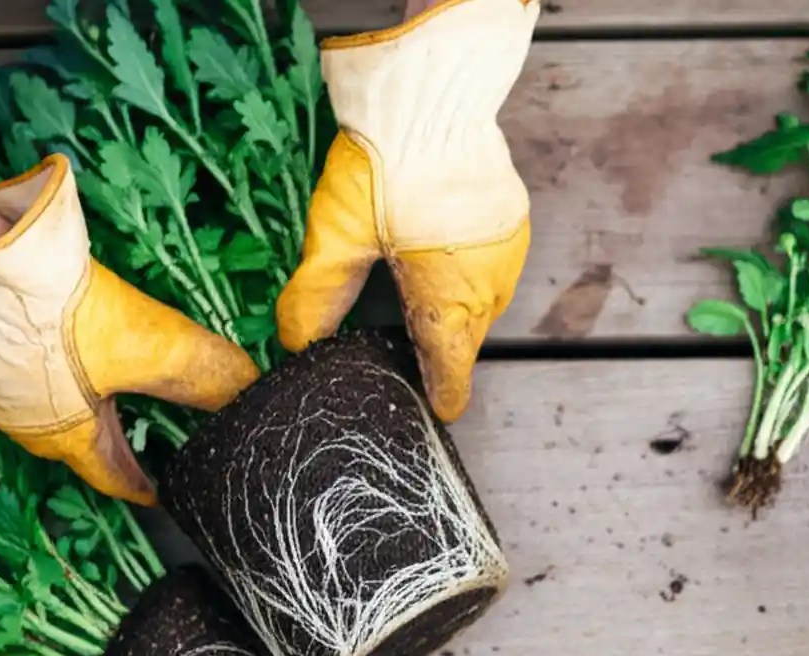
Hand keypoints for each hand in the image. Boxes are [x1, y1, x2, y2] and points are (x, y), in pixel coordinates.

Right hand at [0, 155, 258, 504]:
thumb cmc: (72, 317)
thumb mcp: (157, 348)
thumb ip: (206, 373)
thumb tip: (251, 390)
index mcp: (68, 438)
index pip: (111, 476)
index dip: (140, 483)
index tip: (159, 492)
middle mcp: (23, 426)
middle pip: (76, 444)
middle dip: (107, 443)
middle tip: (137, 437)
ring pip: (43, 410)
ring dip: (74, 403)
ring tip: (102, 387)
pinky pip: (16, 375)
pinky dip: (44, 370)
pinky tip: (55, 346)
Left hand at [276, 0, 540, 421]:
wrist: (431, 95)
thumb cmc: (386, 170)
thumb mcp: (336, 240)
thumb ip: (316, 299)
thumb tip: (296, 342)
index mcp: (450, 303)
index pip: (453, 374)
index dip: (439, 394)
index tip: (433, 408)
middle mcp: (489, 284)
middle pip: (466, 336)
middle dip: (439, 344)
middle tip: (402, 341)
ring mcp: (507, 249)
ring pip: (482, 297)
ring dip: (454, 301)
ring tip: (415, 290)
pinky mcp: (513, 214)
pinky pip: (492, 260)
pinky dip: (467, 265)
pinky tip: (435, 246)